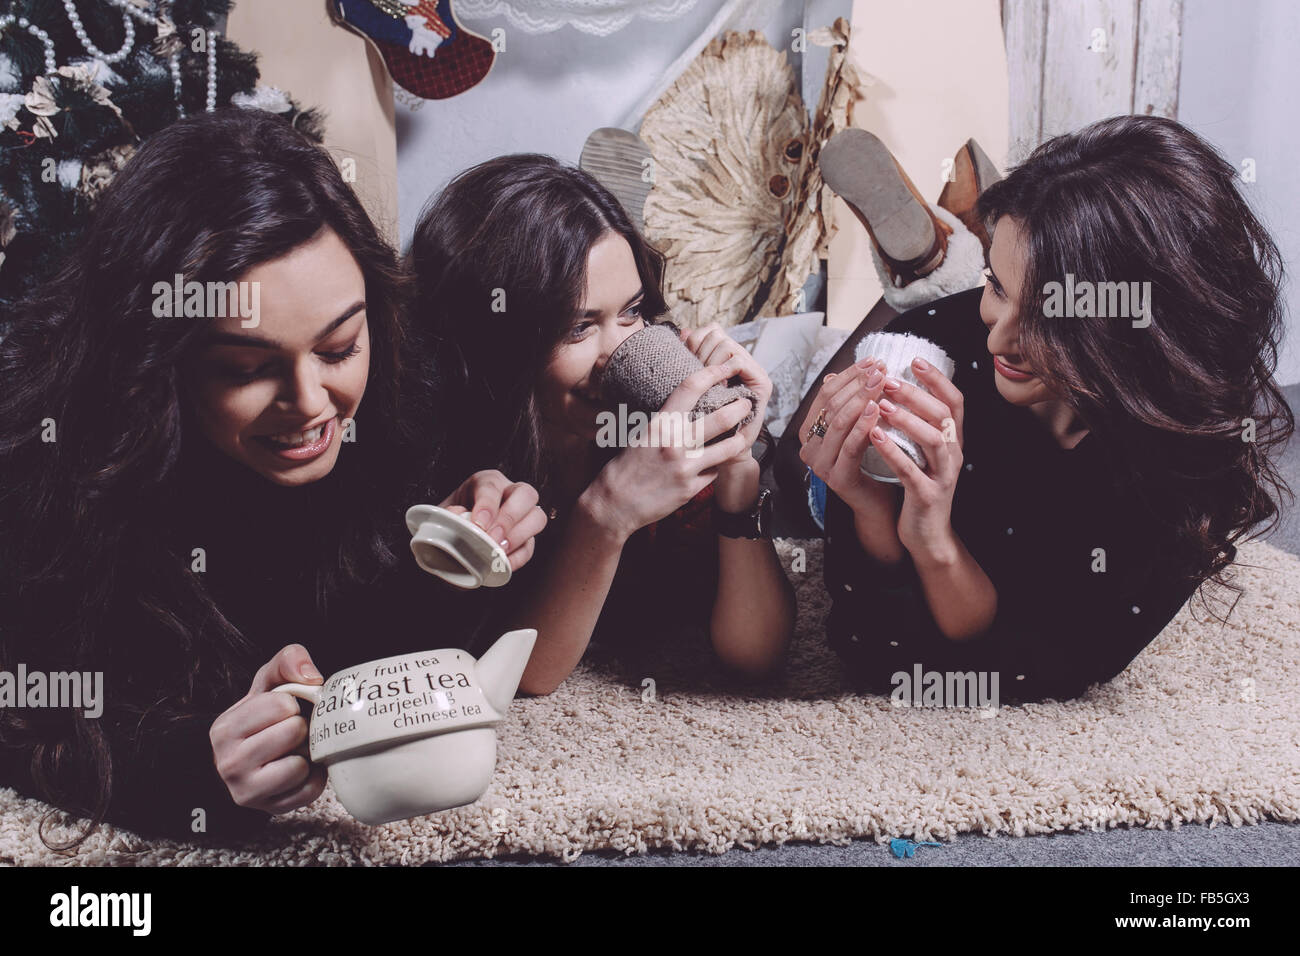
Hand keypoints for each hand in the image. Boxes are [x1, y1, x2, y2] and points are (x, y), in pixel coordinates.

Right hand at [210, 644, 325, 814]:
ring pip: (300, 765)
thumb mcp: (268, 682)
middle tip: (290, 732)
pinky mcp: (270, 809)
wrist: (247, 761)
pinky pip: (310, 789)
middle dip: (300, 728)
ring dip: (305, 754)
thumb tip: (312, 678)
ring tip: (293, 750)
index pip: (282, 705)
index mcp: (225, 729)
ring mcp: (247, 791)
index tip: (282, 711)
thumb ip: (288, 661)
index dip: (291, 704)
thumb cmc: (262, 717)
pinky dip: (313, 777)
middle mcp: (229, 763)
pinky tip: (300, 768)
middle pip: (294, 732)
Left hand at [439, 470, 548, 571]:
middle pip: (526, 494)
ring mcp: (523, 516)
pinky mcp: (526, 538)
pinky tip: (503, 564)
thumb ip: (445, 515)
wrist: (452, 540)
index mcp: (486, 483)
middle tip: (493, 538)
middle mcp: (510, 493)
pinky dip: (518, 557)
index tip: (478, 523)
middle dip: (510, 517)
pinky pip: (531, 546)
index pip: (492, 486)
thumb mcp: (441, 515)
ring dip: (520, 535)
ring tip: (499, 551)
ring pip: (538, 517)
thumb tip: (456, 517)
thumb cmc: (450, 521)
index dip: (488, 504)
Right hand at [585, 361, 751, 539]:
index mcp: (660, 424)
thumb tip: (687, 408)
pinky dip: (716, 466)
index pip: (690, 388)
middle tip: (748, 403)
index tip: (726, 367)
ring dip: (740, 439)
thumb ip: (666, 423)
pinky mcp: (691, 487)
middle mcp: (675, 442)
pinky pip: (714, 471)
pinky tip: (712, 464)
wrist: (615, 503)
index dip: (713, 372)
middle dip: (741, 407)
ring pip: (728, 447)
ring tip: (743, 433)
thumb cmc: (626, 467)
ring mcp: (685, 466)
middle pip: (721, 418)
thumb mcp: (642, 435)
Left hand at [678, 323, 771, 464]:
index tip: (685, 359)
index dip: (694, 340)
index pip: (710, 330)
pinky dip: (725, 370)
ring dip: (711, 361)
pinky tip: (718, 387)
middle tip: (695, 374)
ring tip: (706, 383)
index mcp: (723, 359)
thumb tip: (683, 331)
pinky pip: (739, 361)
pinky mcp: (762, 383)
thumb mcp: (688, 390)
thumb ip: (688, 360)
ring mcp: (753, 370)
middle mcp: (740, 361)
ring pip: (726, 344)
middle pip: (717, 334)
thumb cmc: (698, 425)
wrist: (717, 454)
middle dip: (700, 351)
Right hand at [798, 357, 902, 559]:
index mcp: (810, 432)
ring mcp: (820, 464)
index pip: (826, 393)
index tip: (873, 360)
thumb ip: (848, 404)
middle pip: (831, 405)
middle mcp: (809, 448)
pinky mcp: (836, 478)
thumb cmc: (870, 462)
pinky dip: (864, 425)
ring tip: (882, 383)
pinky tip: (879, 410)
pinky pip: (850, 445)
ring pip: (839, 422)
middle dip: (857, 383)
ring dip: (862, 399)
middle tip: (880, 368)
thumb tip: (837, 373)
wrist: (877, 503)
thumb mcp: (857, 427)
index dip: (849, 375)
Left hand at [869, 358, 965, 560]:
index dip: (938, 379)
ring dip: (906, 419)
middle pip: (943, 415)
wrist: (927, 534)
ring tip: (881, 405)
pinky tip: (874, 436)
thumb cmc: (919, 487)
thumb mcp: (922, 453)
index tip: (914, 360)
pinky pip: (911, 470)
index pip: (954, 401)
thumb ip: (916, 424)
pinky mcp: (928, 495)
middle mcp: (954, 454)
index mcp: (953, 440)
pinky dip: (893, 452)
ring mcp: (944, 475)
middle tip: (887, 381)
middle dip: (915, 394)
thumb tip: (894, 390)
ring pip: (933, 439)